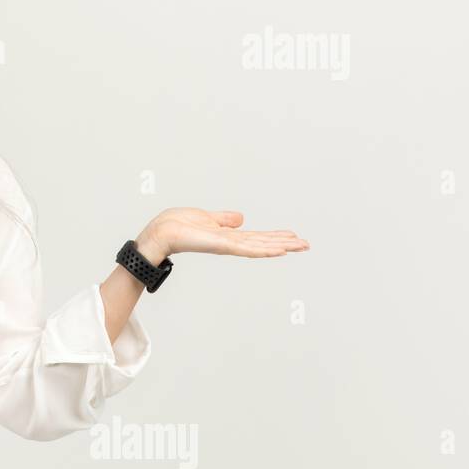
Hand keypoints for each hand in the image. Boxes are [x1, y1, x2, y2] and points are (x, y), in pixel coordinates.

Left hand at [136, 208, 308, 261]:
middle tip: (307, 245)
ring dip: (281, 246)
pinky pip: (247, 249)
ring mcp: (227, 245)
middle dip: (285, 243)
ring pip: (260, 247)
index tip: (293, 236)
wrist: (162, 231)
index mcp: (227, 236)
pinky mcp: (222, 246)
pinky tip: (279, 250)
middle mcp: (230, 243)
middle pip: (263, 243)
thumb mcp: (207, 218)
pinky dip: (264, 250)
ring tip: (301, 246)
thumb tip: (241, 219)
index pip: (257, 237)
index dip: (275, 237)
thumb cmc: (177, 225)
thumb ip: (224, 220)